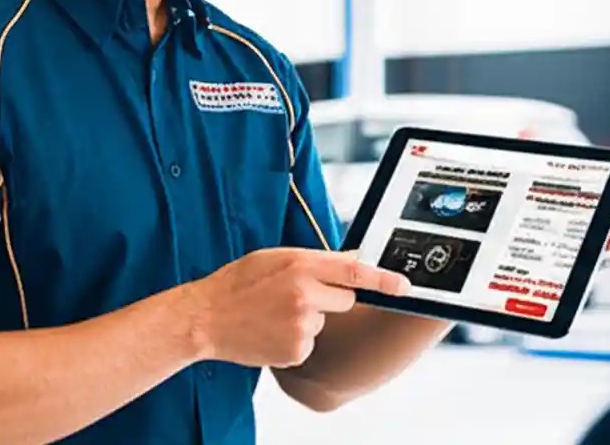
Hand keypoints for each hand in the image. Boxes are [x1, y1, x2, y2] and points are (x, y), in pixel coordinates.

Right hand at [187, 249, 410, 368]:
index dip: (384, 280)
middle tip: (296, 296)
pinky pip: (311, 343)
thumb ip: (315, 260)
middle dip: (330, 298)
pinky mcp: (297, 351)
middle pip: (346, 298)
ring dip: (309, 320)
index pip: (354, 271)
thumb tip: (352, 260)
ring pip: (326, 323)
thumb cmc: (238, 284)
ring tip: (275, 314)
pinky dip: (297, 340)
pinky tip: (272, 331)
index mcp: (301, 265)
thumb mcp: (274, 258)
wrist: (205, 319)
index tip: (405, 287)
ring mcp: (302, 326)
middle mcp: (306, 295)